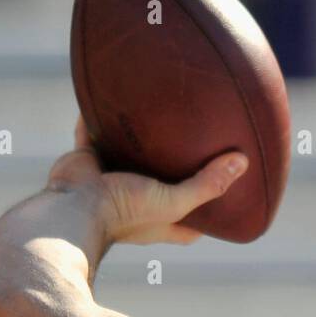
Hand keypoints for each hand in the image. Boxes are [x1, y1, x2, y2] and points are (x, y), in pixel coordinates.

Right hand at [45, 116, 248, 247]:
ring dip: (143, 141)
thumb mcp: (175, 202)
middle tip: (199, 144)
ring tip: (160, 115)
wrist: (73, 206)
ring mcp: (113, 180)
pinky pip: (97, 133)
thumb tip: (242, 161)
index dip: (212, 208)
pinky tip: (114, 95)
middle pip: (166, 183)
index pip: (195, 219)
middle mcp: (139, 202)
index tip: (227, 188)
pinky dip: (103, 118)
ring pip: (133, 156)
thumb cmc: (125, 211)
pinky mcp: (89, 161)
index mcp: (162, 221)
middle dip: (179, 168)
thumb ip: (207, 185)